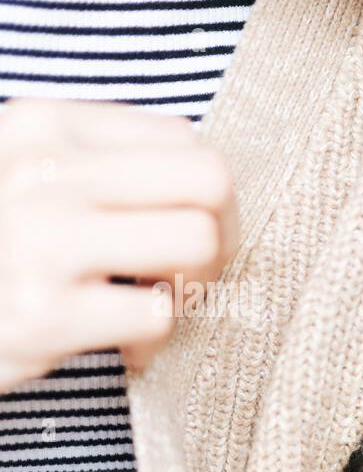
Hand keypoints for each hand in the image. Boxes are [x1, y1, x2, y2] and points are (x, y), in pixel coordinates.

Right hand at [0, 99, 237, 390]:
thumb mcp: (31, 175)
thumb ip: (104, 164)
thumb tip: (210, 183)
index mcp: (44, 126)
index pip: (185, 139)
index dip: (208, 194)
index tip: (183, 228)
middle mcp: (42, 171)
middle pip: (210, 181)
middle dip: (224, 233)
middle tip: (192, 271)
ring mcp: (41, 240)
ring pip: (197, 241)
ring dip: (194, 286)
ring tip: (154, 302)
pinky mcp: (45, 313)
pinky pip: (160, 315)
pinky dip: (155, 341)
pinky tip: (123, 345)